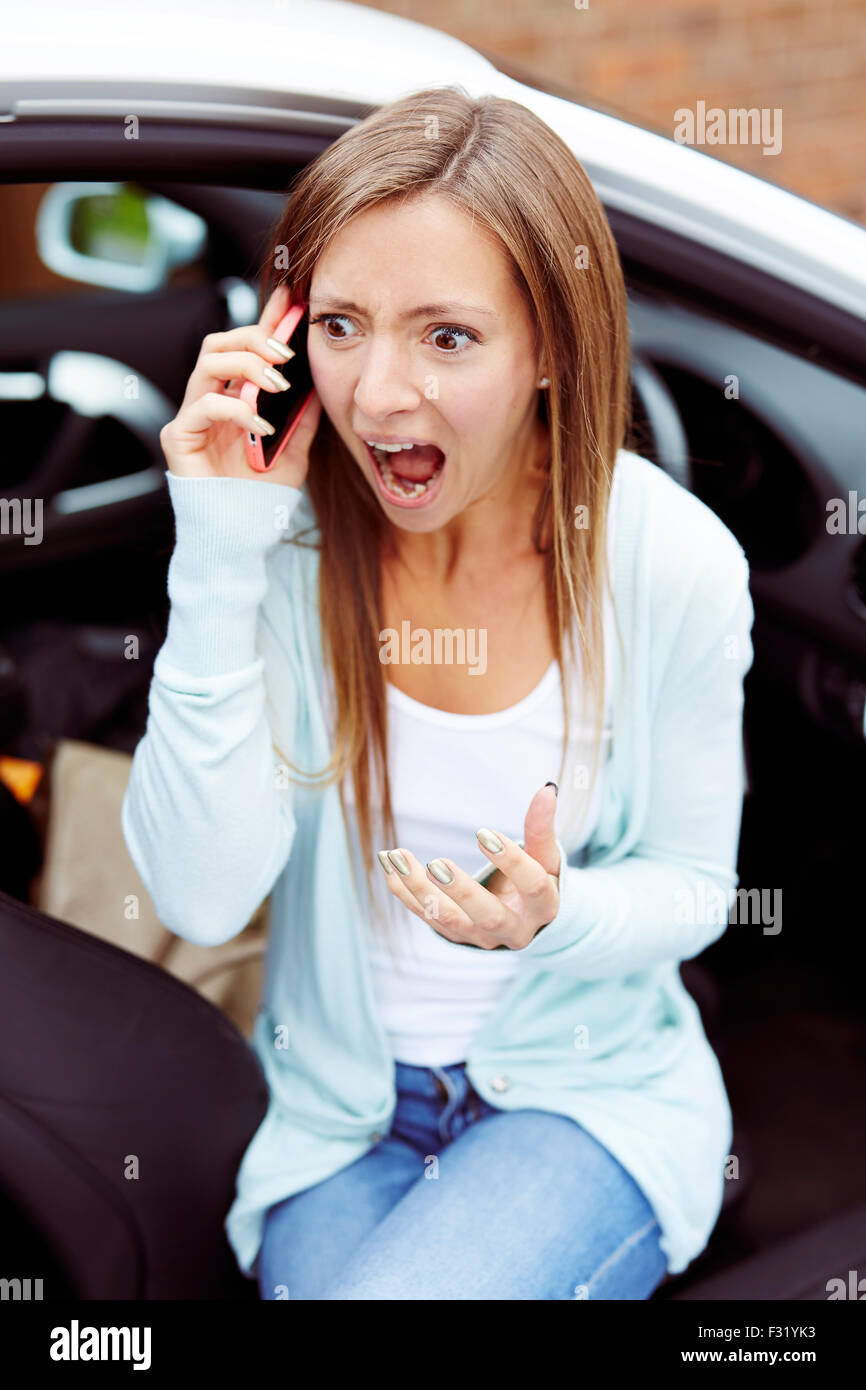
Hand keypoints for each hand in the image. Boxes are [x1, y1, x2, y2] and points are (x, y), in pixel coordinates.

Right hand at [160, 282, 321, 486]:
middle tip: (286, 353)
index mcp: (236, 398)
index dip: (266, 319)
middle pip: (220, 342)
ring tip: (276, 383)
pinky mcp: (180, 438)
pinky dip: (236, 408)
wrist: (240, 536)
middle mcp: (211, 401)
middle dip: (254, 336)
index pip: (248, 349)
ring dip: (246, 364)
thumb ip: (303, 417)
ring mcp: (192, 417)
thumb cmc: (261, 498)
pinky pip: (204, 405)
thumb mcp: (295, 452)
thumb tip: (319, 382)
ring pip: (208, 362)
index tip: (289, 297)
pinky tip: (262, 425)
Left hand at [380, 784, 560, 949]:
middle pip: (487, 915)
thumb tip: (547, 788)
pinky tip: (388, 866)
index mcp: (543, 908)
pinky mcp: (455, 937)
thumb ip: (542, 828)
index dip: (511, 861)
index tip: (483, 833)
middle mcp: (514, 930)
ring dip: (420, 891)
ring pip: (449, 920)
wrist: (525, 924)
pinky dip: (405, 893)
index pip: (532, 886)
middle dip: (461, 891)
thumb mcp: (546, 858)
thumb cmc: (538, 882)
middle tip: (437, 864)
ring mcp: (481, 938)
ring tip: (399, 857)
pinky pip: (426, 916)